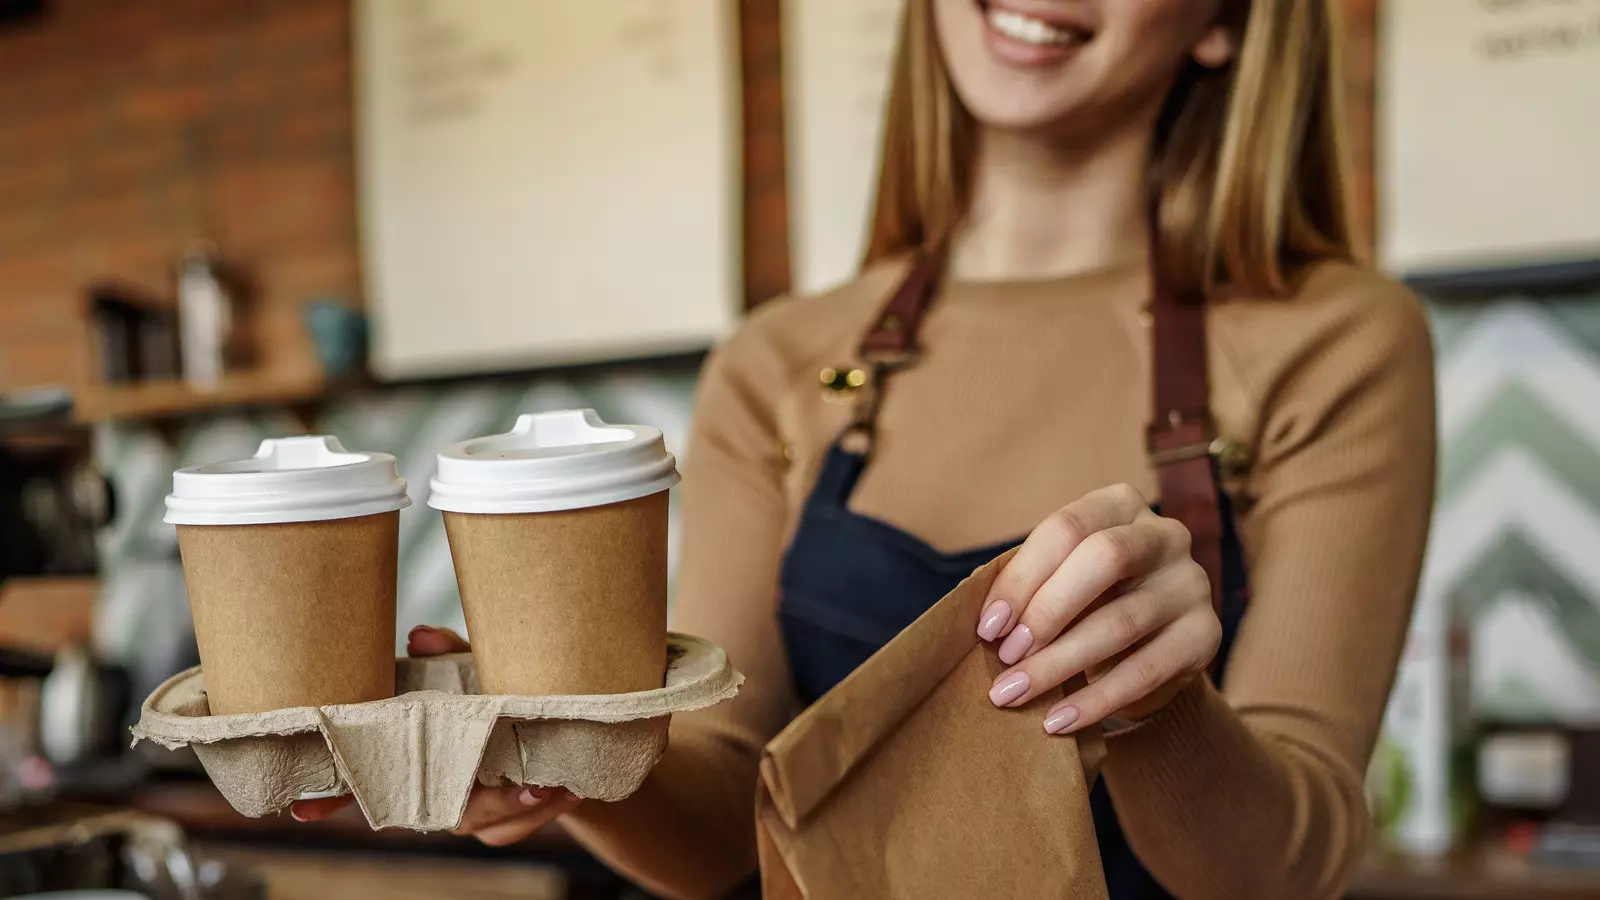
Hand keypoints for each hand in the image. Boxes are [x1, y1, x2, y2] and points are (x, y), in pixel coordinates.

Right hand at [290, 625, 582, 843]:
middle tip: (527, 787)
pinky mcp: (505, 822)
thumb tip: (421, 635)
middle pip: (442, 811)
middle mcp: (436, 788)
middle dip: (487, 802)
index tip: (305, 808)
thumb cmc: (495, 696)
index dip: (334, 794)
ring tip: (553, 786)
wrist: (552, 733)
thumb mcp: (476, 669)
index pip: (364, 778)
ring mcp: (469, 811)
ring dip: (523, 808)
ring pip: (486, 824)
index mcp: (416, 751)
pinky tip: (568, 790)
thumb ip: (452, 654)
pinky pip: (517, 827)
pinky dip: (544, 811)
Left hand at [976, 483, 1220, 732]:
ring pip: (1121, 622)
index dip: (1023, 577)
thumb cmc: (1087, 603)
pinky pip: (1146, 671)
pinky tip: (1057, 720)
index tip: (988, 626)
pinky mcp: (1206, 635)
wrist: (1150, 649)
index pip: (1068, 528)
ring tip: (1015, 693)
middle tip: (1005, 656)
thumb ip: (1029, 586)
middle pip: (1105, 558)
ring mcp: (1192, 584)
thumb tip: (985, 622)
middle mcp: (1165, 535)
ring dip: (1059, 663)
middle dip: (1046, 610)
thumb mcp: (1060, 580)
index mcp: (1119, 505)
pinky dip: (1095, 700)